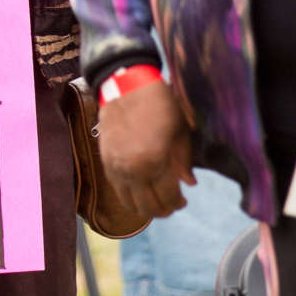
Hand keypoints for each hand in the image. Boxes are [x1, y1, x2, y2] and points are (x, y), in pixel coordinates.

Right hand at [96, 78, 195, 224]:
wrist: (126, 86)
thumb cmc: (159, 105)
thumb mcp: (180, 132)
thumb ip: (184, 161)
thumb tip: (189, 184)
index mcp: (155, 162)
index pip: (168, 197)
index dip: (177, 203)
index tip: (183, 200)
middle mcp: (133, 170)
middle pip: (148, 206)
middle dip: (163, 210)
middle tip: (172, 204)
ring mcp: (116, 167)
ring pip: (130, 203)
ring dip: (144, 207)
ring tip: (155, 201)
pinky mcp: (105, 162)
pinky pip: (117, 190)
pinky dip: (129, 196)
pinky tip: (139, 191)